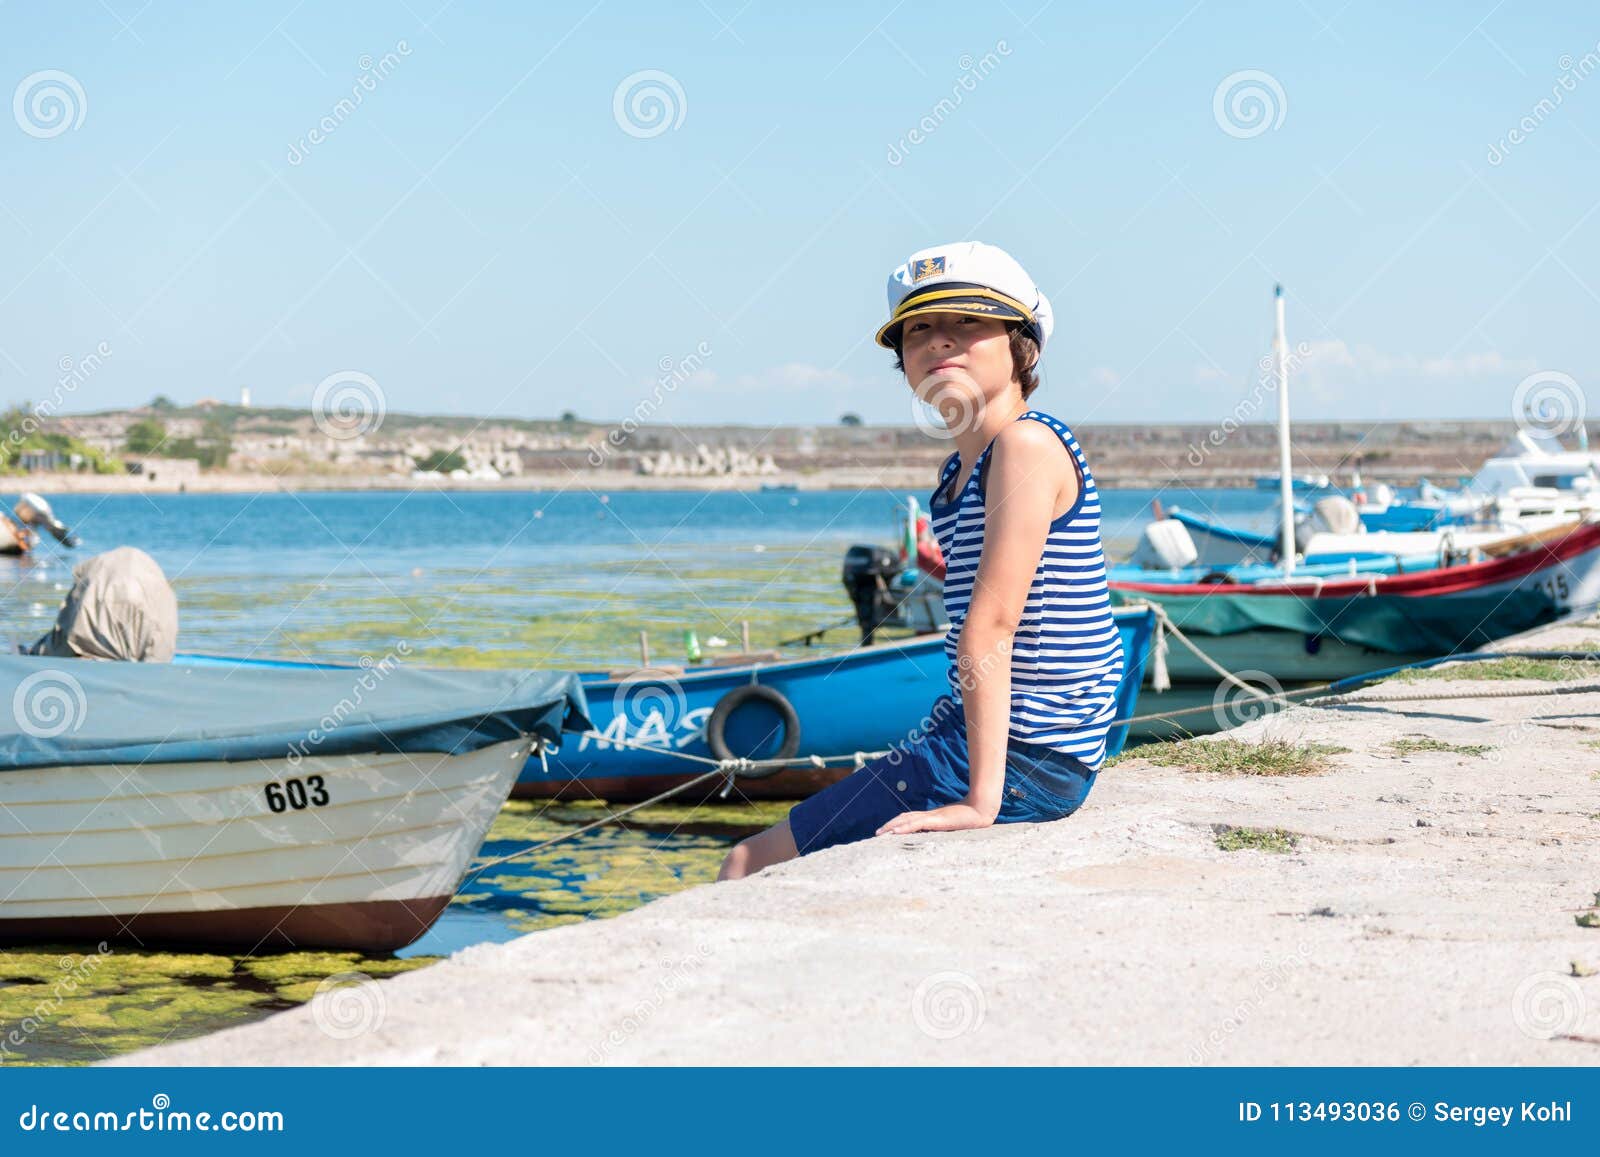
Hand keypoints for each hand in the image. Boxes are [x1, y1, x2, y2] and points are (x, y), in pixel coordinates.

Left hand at [876, 803, 995, 836]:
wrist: (981, 810)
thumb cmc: (970, 819)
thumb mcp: (954, 826)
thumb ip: (945, 828)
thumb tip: (940, 834)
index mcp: (932, 817)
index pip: (909, 819)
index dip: (897, 824)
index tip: (887, 831)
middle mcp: (929, 816)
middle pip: (903, 818)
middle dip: (889, 826)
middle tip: (877, 834)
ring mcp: (932, 817)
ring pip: (906, 820)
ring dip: (892, 827)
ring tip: (880, 833)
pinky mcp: (936, 820)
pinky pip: (916, 824)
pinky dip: (904, 828)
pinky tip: (895, 832)